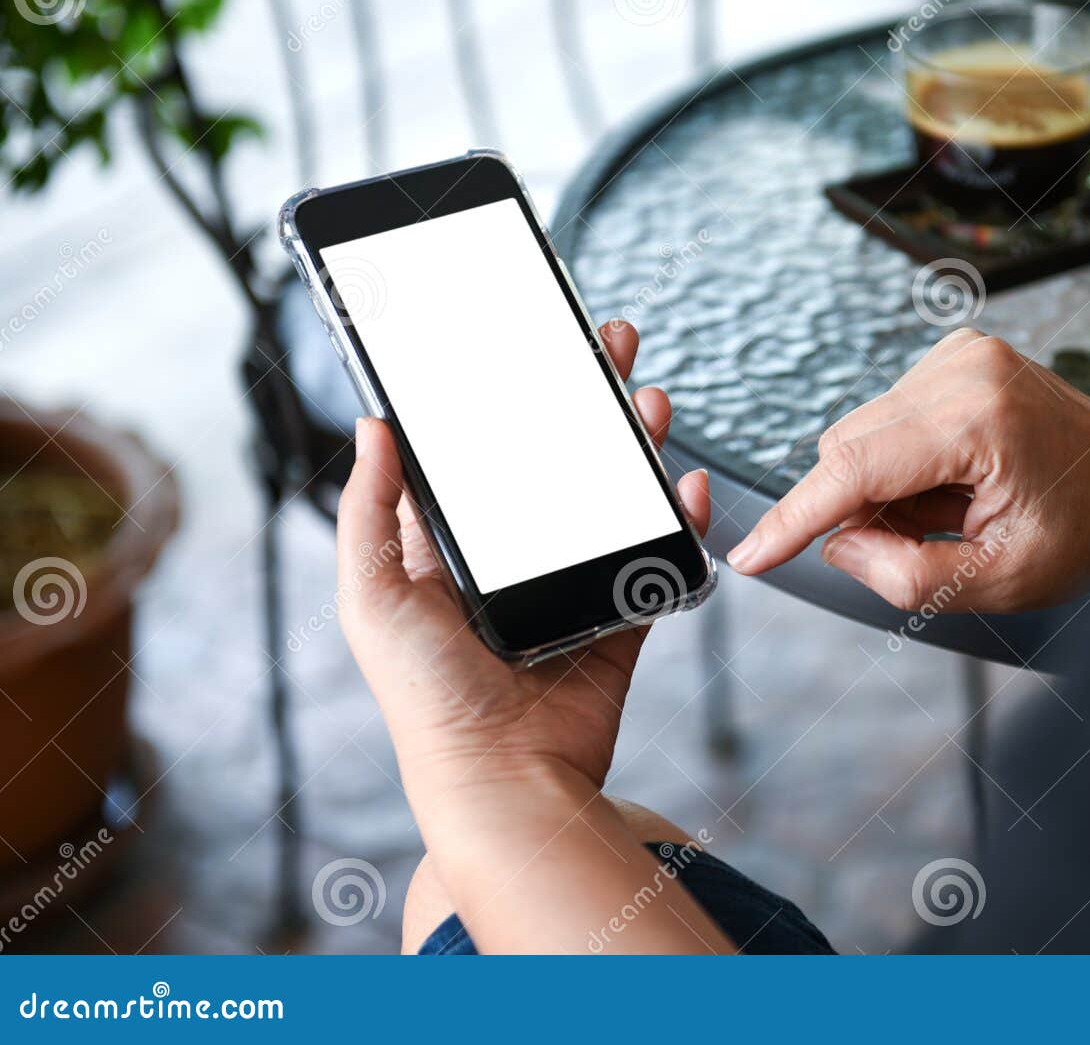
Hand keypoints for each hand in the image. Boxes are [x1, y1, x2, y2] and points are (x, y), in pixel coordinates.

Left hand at [335, 319, 708, 794]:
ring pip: (613, 497)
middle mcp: (516, 561)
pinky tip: (686, 486)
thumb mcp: (372, 594)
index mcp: (453, 549)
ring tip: (648, 402)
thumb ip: (370, 511)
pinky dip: (679, 519)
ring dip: (636, 445)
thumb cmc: (426, 696)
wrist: (506, 776)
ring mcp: (572, 586)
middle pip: (559, 461)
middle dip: (586, 401)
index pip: (485, 455)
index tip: (530, 347)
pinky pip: (655, 557)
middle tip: (609, 349)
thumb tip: (373, 427)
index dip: (508, 398)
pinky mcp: (620, 616)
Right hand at [727, 329, 1089, 612]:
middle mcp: (964, 370)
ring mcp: (960, 354)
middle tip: (923, 544)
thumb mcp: (1000, 581)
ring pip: (862, 434)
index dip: (794, 518)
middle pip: (847, 448)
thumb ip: (907, 575)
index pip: (853, 468)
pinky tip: (953, 481)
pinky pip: (887, 418)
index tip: (751, 555)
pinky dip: (902, 461)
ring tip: (955, 510)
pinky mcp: (956, 355)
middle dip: (859, 508)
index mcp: (979, 419)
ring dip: (884, 486)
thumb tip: (839, 545)